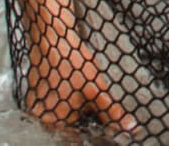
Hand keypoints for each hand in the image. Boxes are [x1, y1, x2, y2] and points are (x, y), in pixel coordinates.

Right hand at [5, 0, 136, 132]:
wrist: (52, 34)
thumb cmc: (72, 62)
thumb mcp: (97, 90)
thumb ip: (112, 112)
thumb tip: (130, 128)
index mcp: (52, 122)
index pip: (77, 140)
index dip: (96, 136)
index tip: (110, 134)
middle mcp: (40, 118)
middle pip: (70, 130)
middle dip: (89, 124)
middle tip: (103, 113)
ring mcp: (37, 107)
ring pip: (65, 118)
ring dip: (81, 113)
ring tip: (90, 97)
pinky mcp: (38, 95)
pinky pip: (58, 106)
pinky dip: (72, 103)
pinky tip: (80, 91)